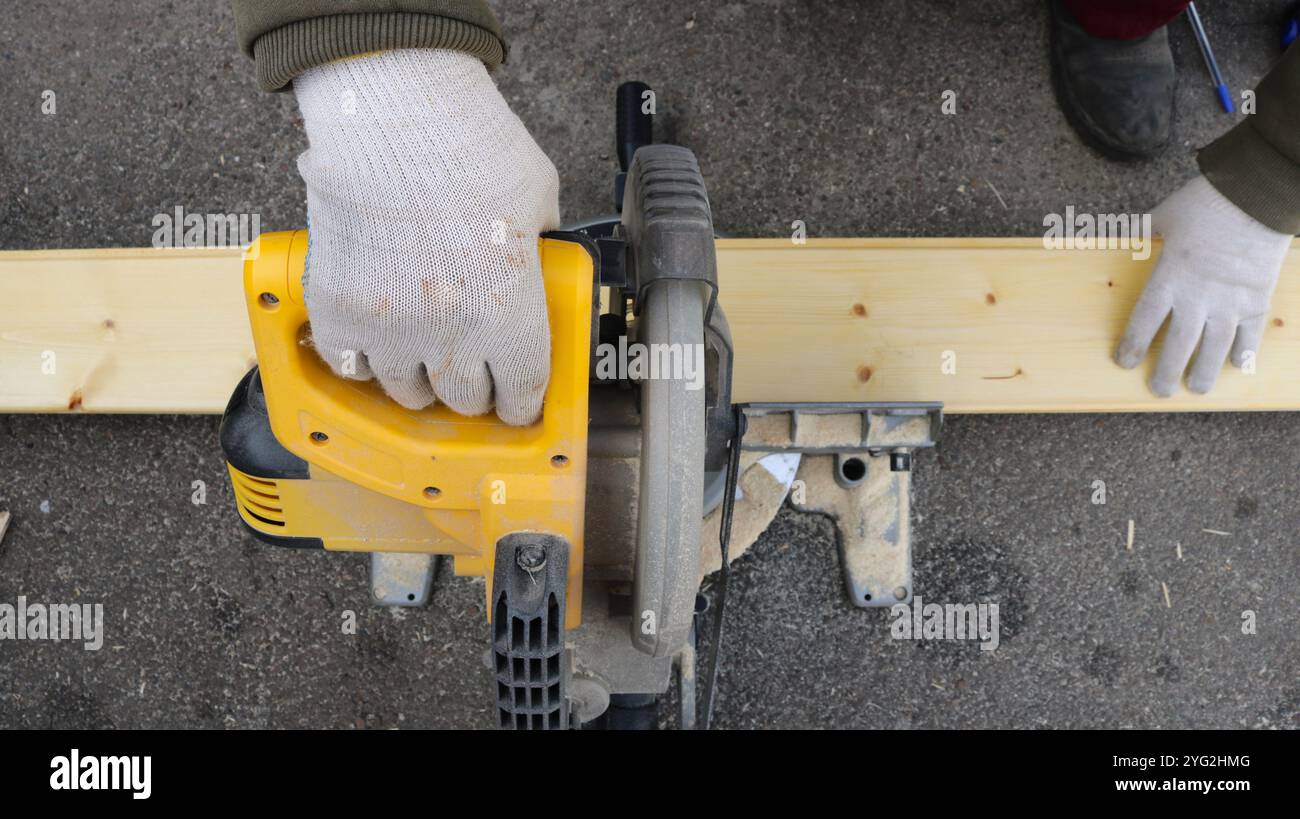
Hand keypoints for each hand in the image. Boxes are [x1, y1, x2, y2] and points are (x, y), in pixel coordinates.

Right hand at [293, 49, 559, 424]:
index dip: (522, 403)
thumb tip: (541, 253)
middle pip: (465, 399)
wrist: (393, 116)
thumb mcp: (539, 198)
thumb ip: (543, 242)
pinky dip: (362, 360)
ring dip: (420, 380)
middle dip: (474, 390)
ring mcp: (390, 329)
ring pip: (407, 391)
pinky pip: (348, 364)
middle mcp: (451, 336)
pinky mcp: (339, 310)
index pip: (522, 392)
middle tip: (473, 375)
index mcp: (510, 316)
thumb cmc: (470, 148)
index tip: (518, 403)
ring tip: (424, 359)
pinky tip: (374, 343)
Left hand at [1116, 175, 1292, 394]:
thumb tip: (1121, 232)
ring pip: (1214, 348)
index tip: (1124, 362)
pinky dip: (1244, 354)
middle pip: (1178, 345)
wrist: (1258, 193)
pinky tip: (1237, 369)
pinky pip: (1250, 336)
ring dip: (1203, 372)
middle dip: (1166, 372)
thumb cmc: (1207, 201)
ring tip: (1194, 389)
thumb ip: (1142, 231)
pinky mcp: (1258, 300)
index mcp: (1169, 276)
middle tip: (1159, 391)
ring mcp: (1230, 301)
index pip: (1145, 320)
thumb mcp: (1164, 215)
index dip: (1133, 344)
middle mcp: (1197, 295)